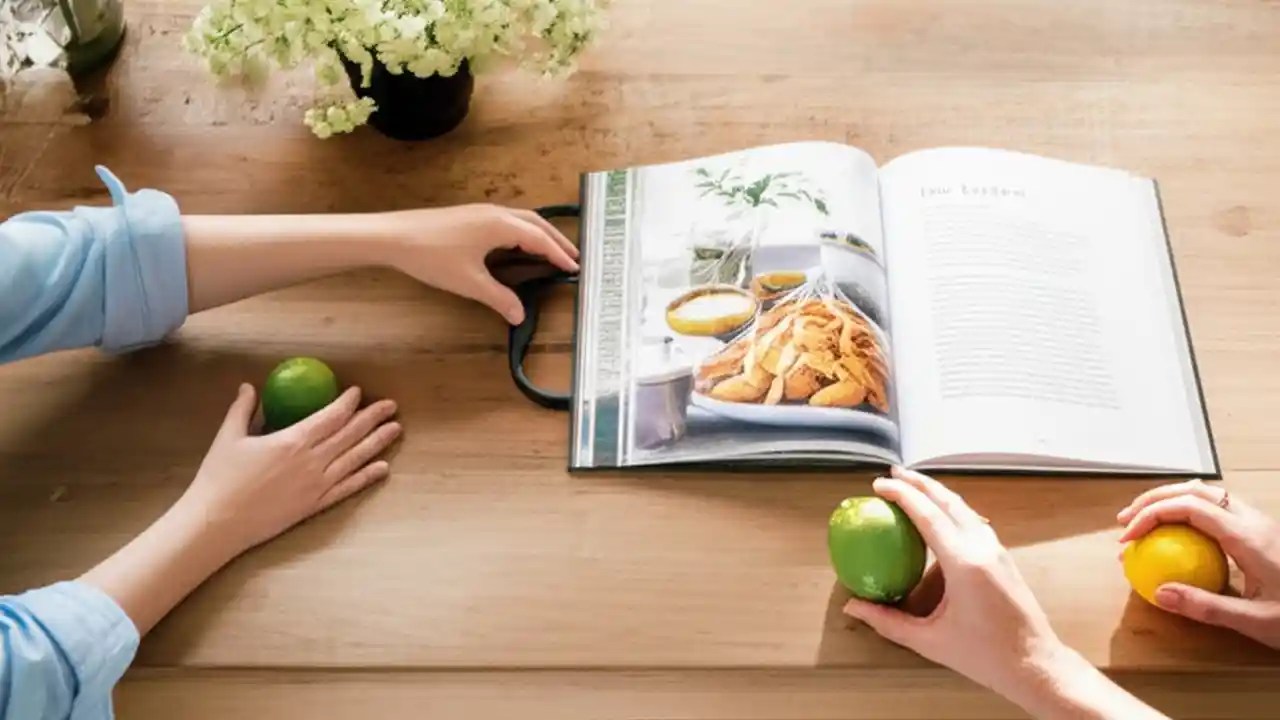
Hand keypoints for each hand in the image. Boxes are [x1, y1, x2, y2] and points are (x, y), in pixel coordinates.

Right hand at [174, 383, 400, 555]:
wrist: (218, 522)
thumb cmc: (219, 478)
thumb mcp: (228, 437)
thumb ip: (242, 409)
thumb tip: (249, 386)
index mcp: (292, 441)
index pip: (330, 417)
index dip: (347, 403)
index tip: (358, 392)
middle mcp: (312, 461)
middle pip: (349, 435)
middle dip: (372, 418)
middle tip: (391, 406)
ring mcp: (316, 485)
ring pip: (354, 459)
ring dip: (377, 443)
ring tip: (396, 429)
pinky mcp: (314, 505)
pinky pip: (347, 489)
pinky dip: (366, 477)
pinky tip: (383, 468)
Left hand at [379, 204, 578, 323]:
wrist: (393, 236)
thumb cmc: (432, 256)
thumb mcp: (469, 282)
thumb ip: (499, 297)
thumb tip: (521, 315)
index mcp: (500, 225)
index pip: (540, 239)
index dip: (559, 254)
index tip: (575, 268)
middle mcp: (495, 213)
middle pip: (536, 223)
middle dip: (556, 240)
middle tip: (573, 257)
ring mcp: (481, 212)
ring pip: (522, 219)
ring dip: (540, 234)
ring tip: (552, 251)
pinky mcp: (470, 216)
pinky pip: (508, 221)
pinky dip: (524, 232)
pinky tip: (519, 245)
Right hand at [842, 467, 1067, 703]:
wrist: (1035, 664)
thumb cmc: (984, 656)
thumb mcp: (929, 641)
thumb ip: (888, 621)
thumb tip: (853, 606)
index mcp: (964, 564)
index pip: (928, 516)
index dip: (902, 495)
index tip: (879, 485)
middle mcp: (983, 548)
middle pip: (948, 501)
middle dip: (919, 482)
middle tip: (892, 474)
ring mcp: (996, 550)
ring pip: (964, 508)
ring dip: (937, 494)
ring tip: (912, 488)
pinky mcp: (1002, 557)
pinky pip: (973, 523)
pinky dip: (951, 511)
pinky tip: (939, 518)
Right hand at [1117, 481, 1279, 647]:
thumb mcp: (1256, 621)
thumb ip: (1206, 607)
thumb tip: (1160, 593)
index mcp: (1249, 537)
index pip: (1189, 508)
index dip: (1151, 515)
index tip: (1129, 536)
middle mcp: (1253, 521)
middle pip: (1193, 490)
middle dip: (1153, 500)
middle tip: (1125, 522)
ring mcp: (1258, 522)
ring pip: (1206, 493)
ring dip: (1170, 501)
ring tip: (1144, 521)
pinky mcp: (1261, 531)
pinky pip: (1217, 508)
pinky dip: (1187, 512)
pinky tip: (1177, 535)